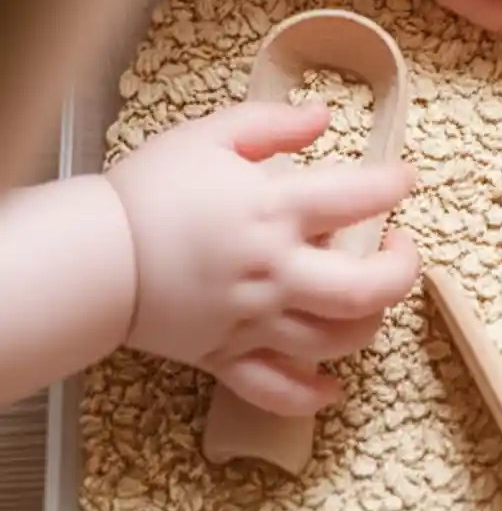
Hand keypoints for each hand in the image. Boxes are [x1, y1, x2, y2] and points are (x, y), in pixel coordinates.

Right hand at [105, 101, 418, 415]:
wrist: (90, 257)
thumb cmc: (149, 192)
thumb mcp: (208, 137)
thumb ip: (272, 124)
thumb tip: (323, 116)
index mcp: (274, 213)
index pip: (359, 198)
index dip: (394, 185)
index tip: (403, 178)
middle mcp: (276, 273)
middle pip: (367, 289)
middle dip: (402, 271)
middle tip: (400, 248)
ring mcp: (255, 321)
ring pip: (337, 340)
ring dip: (369, 322)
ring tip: (368, 297)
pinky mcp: (228, 357)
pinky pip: (281, 389)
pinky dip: (312, 394)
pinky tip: (331, 384)